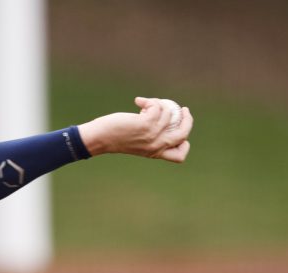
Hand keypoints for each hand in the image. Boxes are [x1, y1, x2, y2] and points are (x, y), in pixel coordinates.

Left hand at [78, 97, 192, 162]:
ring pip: (169, 114)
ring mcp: (152, 135)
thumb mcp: (137, 141)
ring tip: (145, 105)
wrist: (99, 139)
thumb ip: (150, 136)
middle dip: (188, 119)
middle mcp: (156, 146)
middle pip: (183, 134)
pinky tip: (138, 102)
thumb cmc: (115, 138)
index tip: (179, 130)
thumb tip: (165, 117)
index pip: (179, 156)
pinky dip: (150, 101)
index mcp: (155, 153)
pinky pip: (158, 107)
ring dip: (160, 104)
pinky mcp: (145, 124)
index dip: (185, 143)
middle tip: (183, 109)